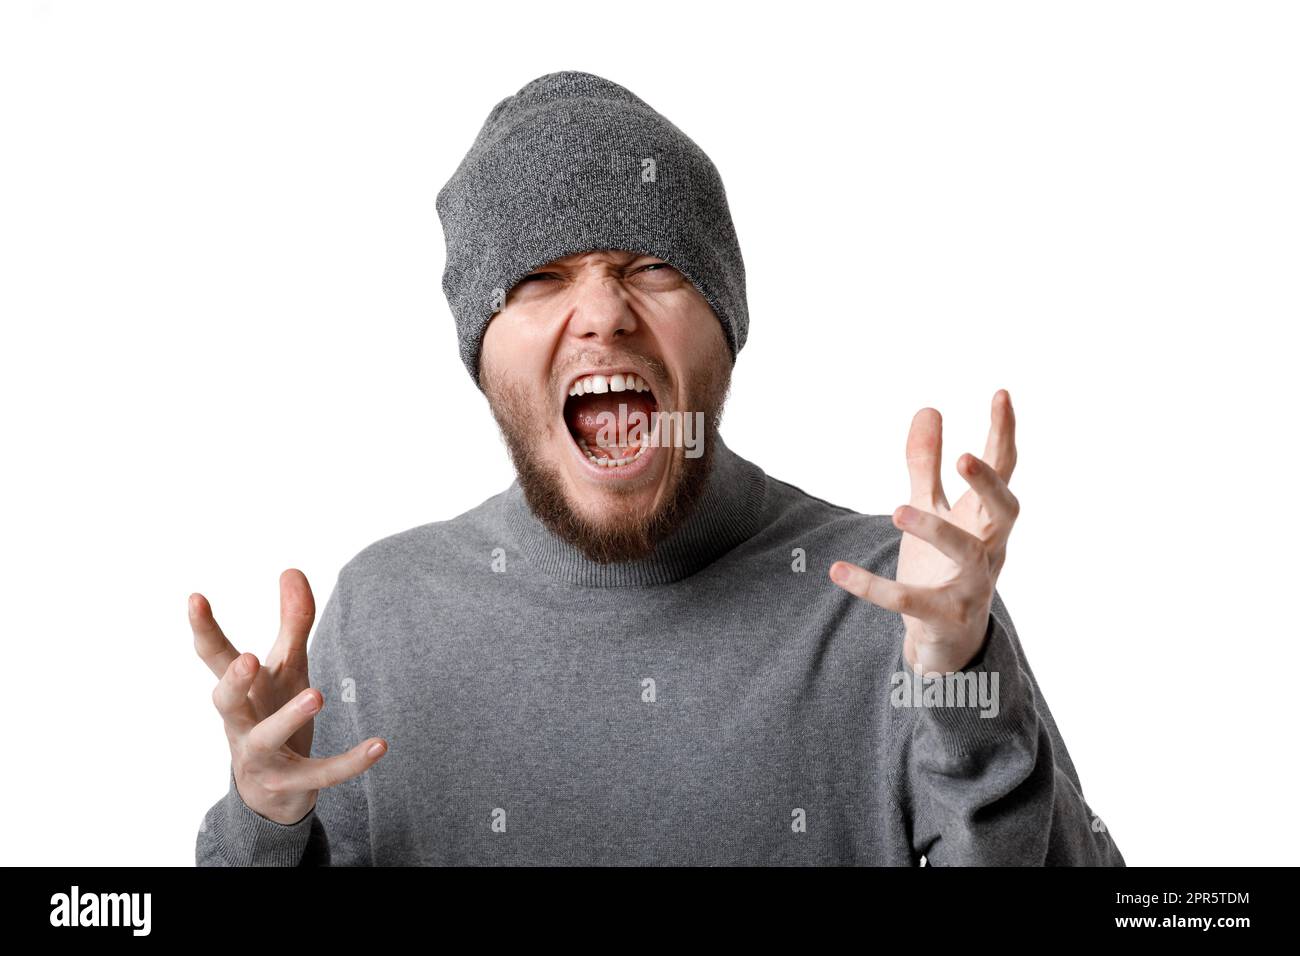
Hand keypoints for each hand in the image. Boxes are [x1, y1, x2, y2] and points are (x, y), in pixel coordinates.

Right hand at [190, 569, 386, 824]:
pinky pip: (320, 774)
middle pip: (226, 701)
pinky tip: (380, 745)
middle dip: (234, 681)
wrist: (272, 792)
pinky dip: (350, 762)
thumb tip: (291, 569)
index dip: (204, 628)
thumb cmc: (273, 714)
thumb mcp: (287, 667)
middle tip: (249, 658)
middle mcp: (241, 723)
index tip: (195, 597)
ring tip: (317, 694)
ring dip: (288, 718)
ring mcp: (262, 757)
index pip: (215, 657)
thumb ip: (292, 622)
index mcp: (241, 691)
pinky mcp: (291, 783)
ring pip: (266, 739)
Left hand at [830, 389, 1018, 674]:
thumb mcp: (933, 510)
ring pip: (965, 554)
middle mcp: (989, 548)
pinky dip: (872, 587)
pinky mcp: (943, 615)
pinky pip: (909, 601)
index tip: (1000, 394)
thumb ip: (926, 464)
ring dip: (934, 529)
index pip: (1004, 470)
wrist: (948, 641)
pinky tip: (838, 571)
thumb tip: (929, 408)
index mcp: (985, 519)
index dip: (1003, 433)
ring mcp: (972, 585)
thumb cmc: (944, 566)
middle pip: (1005, 510)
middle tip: (964, 458)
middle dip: (988, 484)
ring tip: (897, 509)